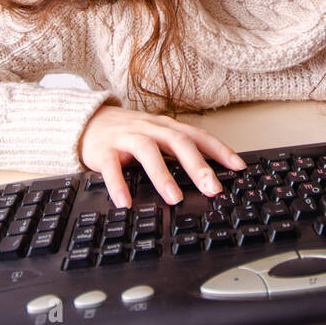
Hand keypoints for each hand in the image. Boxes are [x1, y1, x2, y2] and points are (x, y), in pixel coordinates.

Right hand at [78, 103, 247, 208]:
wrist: (87, 122)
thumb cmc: (127, 134)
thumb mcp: (156, 137)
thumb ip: (177, 153)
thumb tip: (208, 175)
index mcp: (165, 127)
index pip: (197, 136)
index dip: (219, 150)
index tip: (238, 167)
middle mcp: (149, 129)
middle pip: (177, 142)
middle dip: (197, 165)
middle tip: (212, 188)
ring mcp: (126, 138)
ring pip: (147, 152)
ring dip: (162, 176)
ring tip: (174, 198)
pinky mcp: (103, 150)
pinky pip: (111, 168)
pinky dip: (118, 185)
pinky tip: (126, 202)